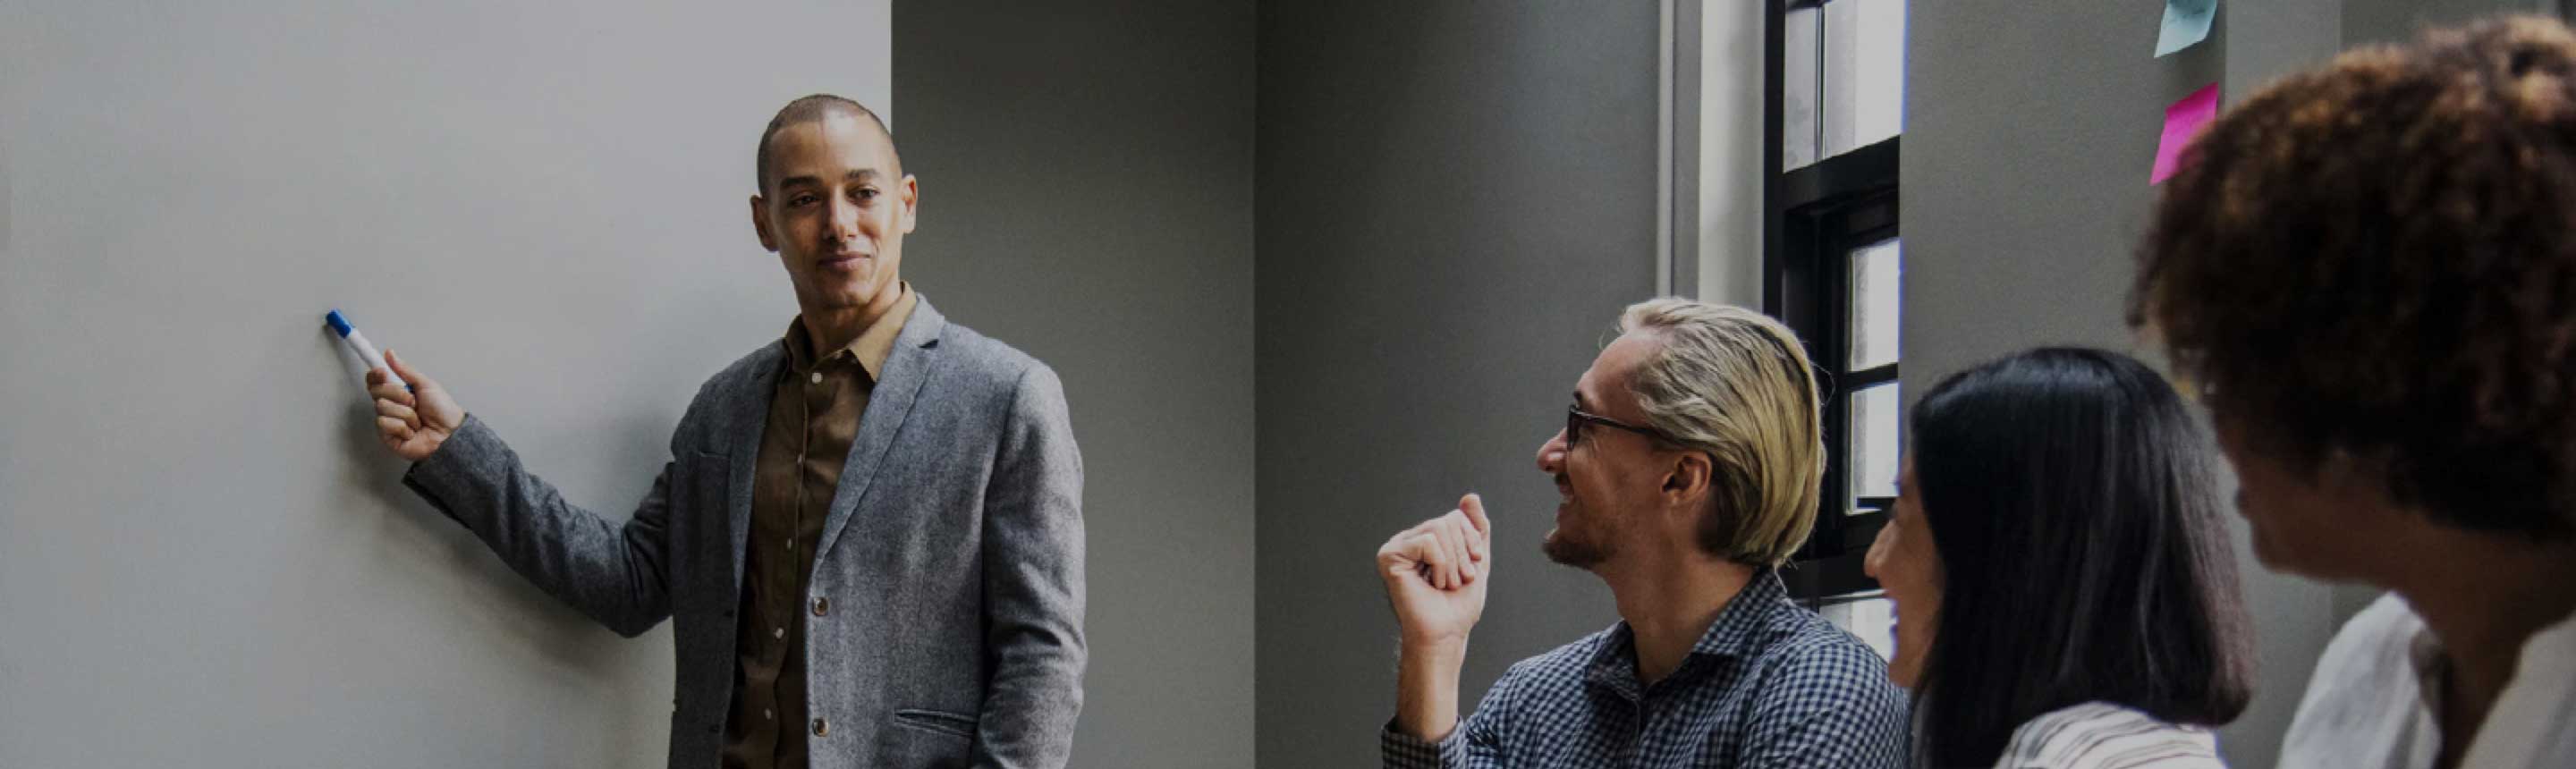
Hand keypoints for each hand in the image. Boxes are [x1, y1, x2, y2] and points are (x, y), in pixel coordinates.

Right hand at [369, 349, 466, 461]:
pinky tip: (412, 432)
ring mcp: (387, 421)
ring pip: (383, 407)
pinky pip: (385, 423)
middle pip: (376, 391)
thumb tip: (390, 354)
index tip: (383, 372)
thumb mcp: (426, 385)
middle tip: (414, 401)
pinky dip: (404, 427)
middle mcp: (390, 405)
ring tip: (418, 420)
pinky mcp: (387, 436)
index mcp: (397, 392)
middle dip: (399, 394)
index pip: (375, 380)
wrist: (450, 433)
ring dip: (406, 413)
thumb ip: (405, 370)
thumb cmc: (442, 410)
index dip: (376, 375)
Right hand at [1377, 493, 1492, 648]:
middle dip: (1462, 555)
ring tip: (1443, 584)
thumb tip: (1470, 497)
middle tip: (1454, 582)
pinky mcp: (1390, 556)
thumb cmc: (1458, 605)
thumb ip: (1476, 529)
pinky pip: (1428, 541)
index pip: (1457, 517)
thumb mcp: (1476, 560)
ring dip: (1452, 564)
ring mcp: (1397, 546)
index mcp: (1427, 539)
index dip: (1471, 543)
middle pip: (1449, 520)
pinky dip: (1439, 564)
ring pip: (1440, 528)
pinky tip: (1430, 583)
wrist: (1446, 633)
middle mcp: (1409, 539)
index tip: (1467, 572)